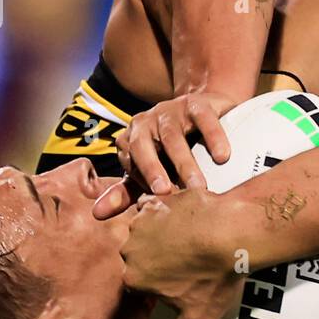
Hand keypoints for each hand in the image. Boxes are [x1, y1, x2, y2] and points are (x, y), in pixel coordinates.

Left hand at [95, 92, 235, 218]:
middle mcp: (145, 123)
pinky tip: (222, 157)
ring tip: (198, 185)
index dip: (140, 182)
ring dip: (184, 161)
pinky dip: (212, 137)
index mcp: (130, 141)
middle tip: (166, 192)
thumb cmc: (173, 151)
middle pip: (143, 147)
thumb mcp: (149, 171)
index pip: (130, 164)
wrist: (203, 114)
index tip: (155, 202)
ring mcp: (170, 110)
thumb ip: (125, 192)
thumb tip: (96, 214)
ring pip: (172, 136)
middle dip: (153, 169)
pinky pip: (203, 119)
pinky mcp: (197, 103)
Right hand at [119, 190, 244, 318]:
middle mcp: (131, 248)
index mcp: (135, 278)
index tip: (183, 283)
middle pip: (140, 256)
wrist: (234, 232)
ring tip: (194, 238)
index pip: (140, 284)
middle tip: (192, 261)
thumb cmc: (215, 278)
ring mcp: (145, 220)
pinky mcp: (161, 199)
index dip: (161, 284)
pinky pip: (158, 205)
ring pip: (147, 230)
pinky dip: (169, 210)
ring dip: (163, 234)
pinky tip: (190, 216)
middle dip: (159, 259)